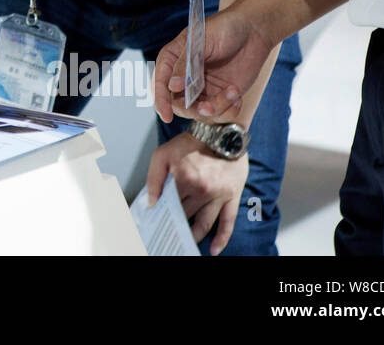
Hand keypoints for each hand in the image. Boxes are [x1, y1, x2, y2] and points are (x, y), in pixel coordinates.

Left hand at [147, 131, 248, 254]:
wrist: (220, 133)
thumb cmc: (189, 143)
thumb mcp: (162, 154)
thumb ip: (153, 178)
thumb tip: (151, 202)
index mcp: (183, 179)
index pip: (169, 206)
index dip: (161, 216)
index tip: (156, 226)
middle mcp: (201, 189)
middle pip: (185, 216)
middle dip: (175, 227)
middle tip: (168, 236)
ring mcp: (218, 195)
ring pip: (204, 224)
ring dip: (193, 237)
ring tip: (185, 244)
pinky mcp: (232, 196)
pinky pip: (228, 222)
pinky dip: (221, 238)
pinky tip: (214, 250)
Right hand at [153, 6, 275, 124]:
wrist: (255, 30)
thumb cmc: (224, 28)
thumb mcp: (200, 43)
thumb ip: (184, 65)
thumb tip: (172, 86)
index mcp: (173, 59)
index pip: (160, 83)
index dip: (161, 101)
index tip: (166, 116)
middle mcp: (185, 76)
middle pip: (178, 104)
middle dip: (194, 109)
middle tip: (210, 107)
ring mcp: (203, 87)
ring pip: (201, 112)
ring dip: (217, 107)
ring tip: (233, 92)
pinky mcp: (221, 94)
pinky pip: (220, 113)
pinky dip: (229, 109)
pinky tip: (237, 94)